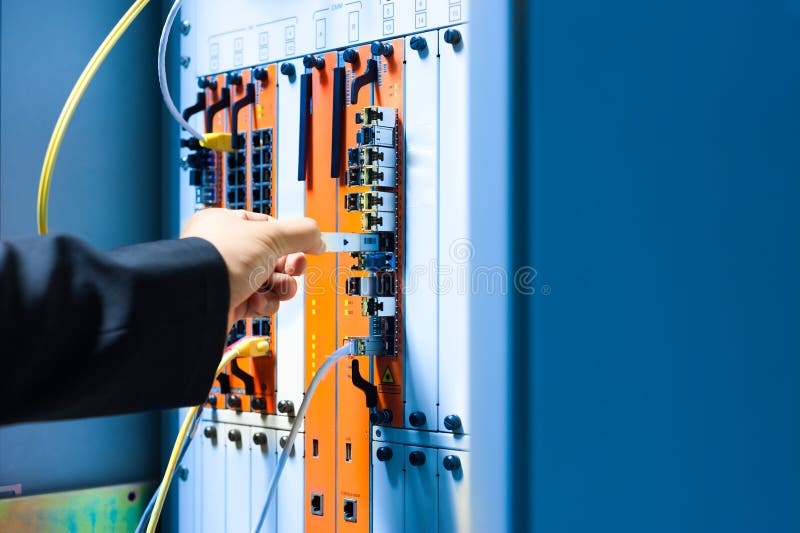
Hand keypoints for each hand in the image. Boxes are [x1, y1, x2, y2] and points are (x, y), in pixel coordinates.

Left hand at [181, 208, 325, 328]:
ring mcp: (226, 278)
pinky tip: (257, 302)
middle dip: (288, 268)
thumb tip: (319, 239)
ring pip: (268, 282)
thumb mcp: (271, 235)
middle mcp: (225, 250)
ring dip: (279, 288)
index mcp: (227, 224)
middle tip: (293, 270)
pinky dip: (263, 303)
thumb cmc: (222, 259)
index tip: (305, 249)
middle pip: (273, 258)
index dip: (289, 240)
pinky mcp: (228, 303)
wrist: (198, 299)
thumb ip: (302, 233)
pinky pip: (258, 302)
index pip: (268, 227)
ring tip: (278, 290)